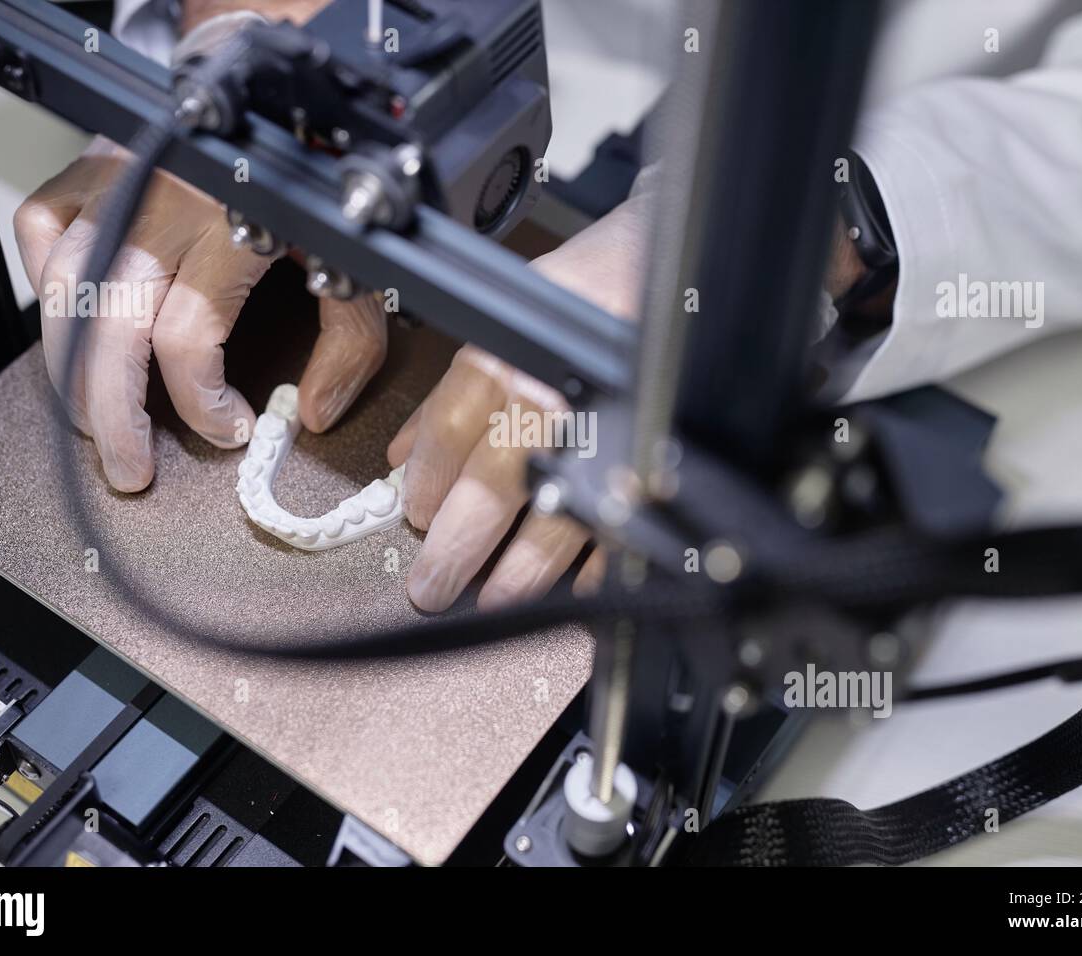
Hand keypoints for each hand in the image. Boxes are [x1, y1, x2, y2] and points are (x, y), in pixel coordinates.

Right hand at [16, 137, 387, 489]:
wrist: (278, 100)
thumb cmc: (315, 182)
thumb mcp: (354, 262)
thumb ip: (349, 341)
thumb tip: (317, 412)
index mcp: (232, 230)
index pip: (189, 339)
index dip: (203, 403)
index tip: (231, 429)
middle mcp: (164, 209)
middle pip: (112, 329)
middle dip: (113, 413)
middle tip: (128, 466)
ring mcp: (119, 187)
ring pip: (64, 291)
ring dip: (70, 369)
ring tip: (91, 420)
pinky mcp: (91, 169)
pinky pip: (42, 229)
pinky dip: (43, 282)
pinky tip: (71, 327)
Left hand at [388, 194, 650, 610]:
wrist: (677, 260)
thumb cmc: (589, 290)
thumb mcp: (507, 321)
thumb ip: (454, 391)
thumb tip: (404, 453)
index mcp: (510, 355)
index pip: (449, 431)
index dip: (425, 483)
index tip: (415, 515)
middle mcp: (553, 391)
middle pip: (493, 485)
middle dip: (458, 547)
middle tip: (433, 587)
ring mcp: (605, 426)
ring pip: (555, 516)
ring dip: (521, 569)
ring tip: (495, 599)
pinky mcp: (649, 449)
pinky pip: (622, 519)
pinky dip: (598, 563)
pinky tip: (575, 588)